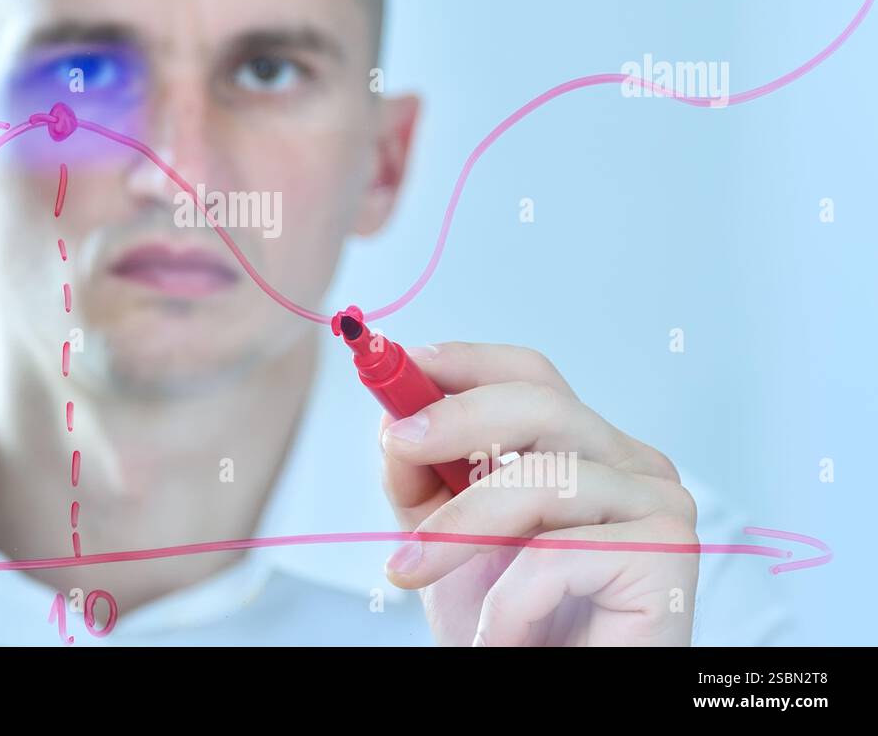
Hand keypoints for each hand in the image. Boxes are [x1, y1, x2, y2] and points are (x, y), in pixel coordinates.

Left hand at [378, 342, 698, 645]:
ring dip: (459, 529)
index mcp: (587, 449)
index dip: (466, 362)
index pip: (532, 376)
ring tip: (413, 576)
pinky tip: (495, 636)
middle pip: (543, 404)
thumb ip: (421, 475)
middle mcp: (634, 465)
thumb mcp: (445, 536)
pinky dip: (507, 601)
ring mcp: (661, 506)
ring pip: (545, 478)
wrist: (548, 697)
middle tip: (393, 447)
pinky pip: (558, 554)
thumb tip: (392, 416)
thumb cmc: (512, 628)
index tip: (400, 363)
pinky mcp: (667, 558)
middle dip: (455, 420)